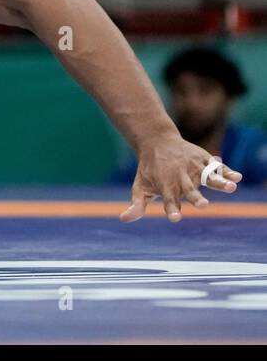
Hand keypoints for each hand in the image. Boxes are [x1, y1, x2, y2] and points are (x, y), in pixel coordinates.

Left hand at [120, 135, 241, 222]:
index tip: (175, 217)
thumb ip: (136, 205)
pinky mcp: (204, 159)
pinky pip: (217, 166)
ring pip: (208, 176)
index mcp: (166, 186)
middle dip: (195, 197)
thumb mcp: (139, 186)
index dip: (171, 208)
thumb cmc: (149, 170)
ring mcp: (194, 167)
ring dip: (219, 182)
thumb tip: (123, 219)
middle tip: (203, 205)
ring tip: (231, 188)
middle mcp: (181, 177)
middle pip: (189, 189)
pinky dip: (227, 171)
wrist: (156, 141)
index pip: (168, 199)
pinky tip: (237, 177)